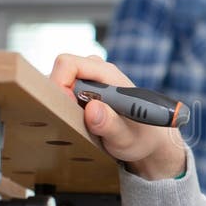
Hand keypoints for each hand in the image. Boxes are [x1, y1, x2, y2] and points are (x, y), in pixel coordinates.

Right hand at [49, 54, 185, 179]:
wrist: (146, 141)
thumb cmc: (140, 138)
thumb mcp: (126, 138)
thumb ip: (110, 125)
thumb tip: (92, 108)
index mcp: (108, 74)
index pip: (69, 64)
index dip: (59, 84)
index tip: (64, 108)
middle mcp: (97, 72)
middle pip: (60, 72)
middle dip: (59, 96)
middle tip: (71, 120)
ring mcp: (90, 80)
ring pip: (60, 83)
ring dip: (62, 103)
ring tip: (79, 123)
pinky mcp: (84, 90)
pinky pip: (63, 92)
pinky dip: (64, 107)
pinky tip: (78, 122)